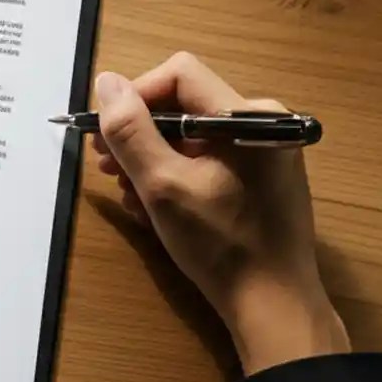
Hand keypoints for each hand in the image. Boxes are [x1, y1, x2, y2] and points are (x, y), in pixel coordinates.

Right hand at [92, 52, 348, 373]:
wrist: (274, 307)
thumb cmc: (221, 245)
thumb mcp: (162, 186)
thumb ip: (130, 131)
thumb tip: (107, 83)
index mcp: (246, 115)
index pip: (178, 74)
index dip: (135, 96)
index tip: (107, 134)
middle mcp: (261, 122)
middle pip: (183, 105)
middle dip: (139, 134)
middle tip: (107, 167)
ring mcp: (265, 151)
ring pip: (191, 136)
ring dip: (151, 160)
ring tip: (129, 195)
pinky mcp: (262, 178)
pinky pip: (208, 159)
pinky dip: (176, 176)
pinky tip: (154, 207)